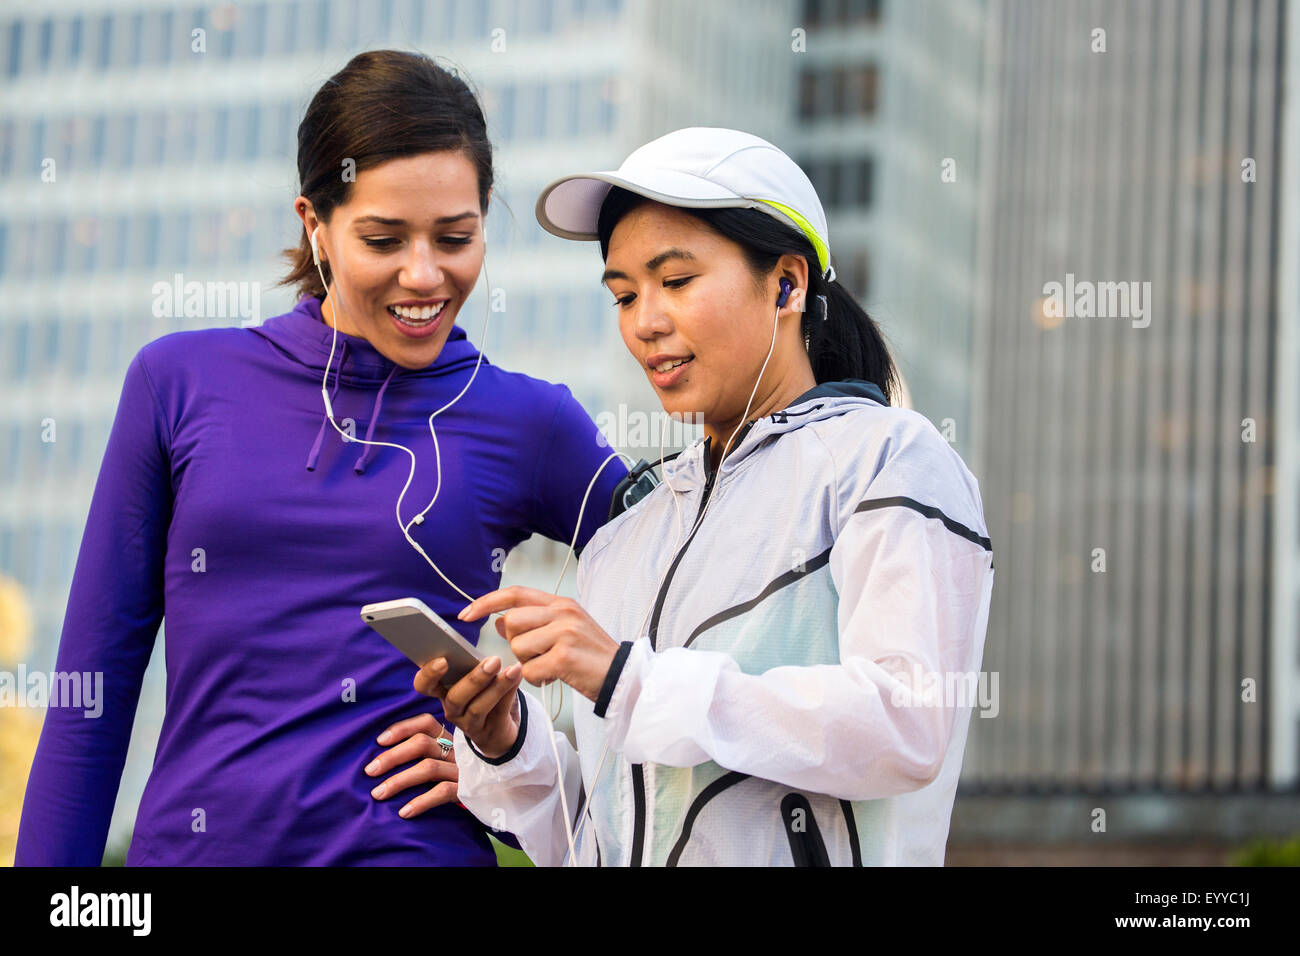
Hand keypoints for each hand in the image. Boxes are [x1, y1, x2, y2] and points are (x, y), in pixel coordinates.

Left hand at [365, 712, 458, 818]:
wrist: (495, 797)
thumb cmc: (456, 777)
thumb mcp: (444, 759)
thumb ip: (423, 752)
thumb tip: (380, 755)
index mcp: (449, 738)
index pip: (426, 723)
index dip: (402, 728)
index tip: (379, 741)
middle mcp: (456, 751)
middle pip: (422, 744)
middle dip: (392, 756)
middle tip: (370, 771)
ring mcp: (462, 770)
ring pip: (428, 768)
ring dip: (399, 781)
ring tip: (377, 794)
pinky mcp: (467, 790)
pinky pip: (442, 792)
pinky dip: (421, 802)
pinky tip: (403, 812)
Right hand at [415, 654, 523, 759]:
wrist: (500, 727)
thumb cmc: (484, 692)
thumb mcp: (477, 677)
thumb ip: (475, 663)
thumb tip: (487, 654)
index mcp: (442, 691)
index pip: (424, 685)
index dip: (429, 674)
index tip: (443, 660)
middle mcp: (451, 710)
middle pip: (455, 698)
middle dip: (475, 679)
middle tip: (494, 661)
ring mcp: (469, 724)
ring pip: (479, 708)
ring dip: (497, 686)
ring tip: (514, 669)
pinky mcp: (490, 732)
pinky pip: (499, 712)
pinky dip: (510, 692)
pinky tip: (519, 676)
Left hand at [457, 586, 619, 703]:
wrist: (623, 677)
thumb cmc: (593, 657)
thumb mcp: (566, 629)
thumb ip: (534, 621)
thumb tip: (498, 620)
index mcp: (561, 603)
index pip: (515, 593)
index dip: (487, 602)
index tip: (466, 613)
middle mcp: (562, 612)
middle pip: (511, 622)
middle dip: (516, 644)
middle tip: (538, 655)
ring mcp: (564, 632)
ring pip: (518, 647)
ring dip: (528, 663)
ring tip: (550, 667)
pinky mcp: (564, 656)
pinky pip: (529, 670)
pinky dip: (537, 679)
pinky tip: (554, 677)